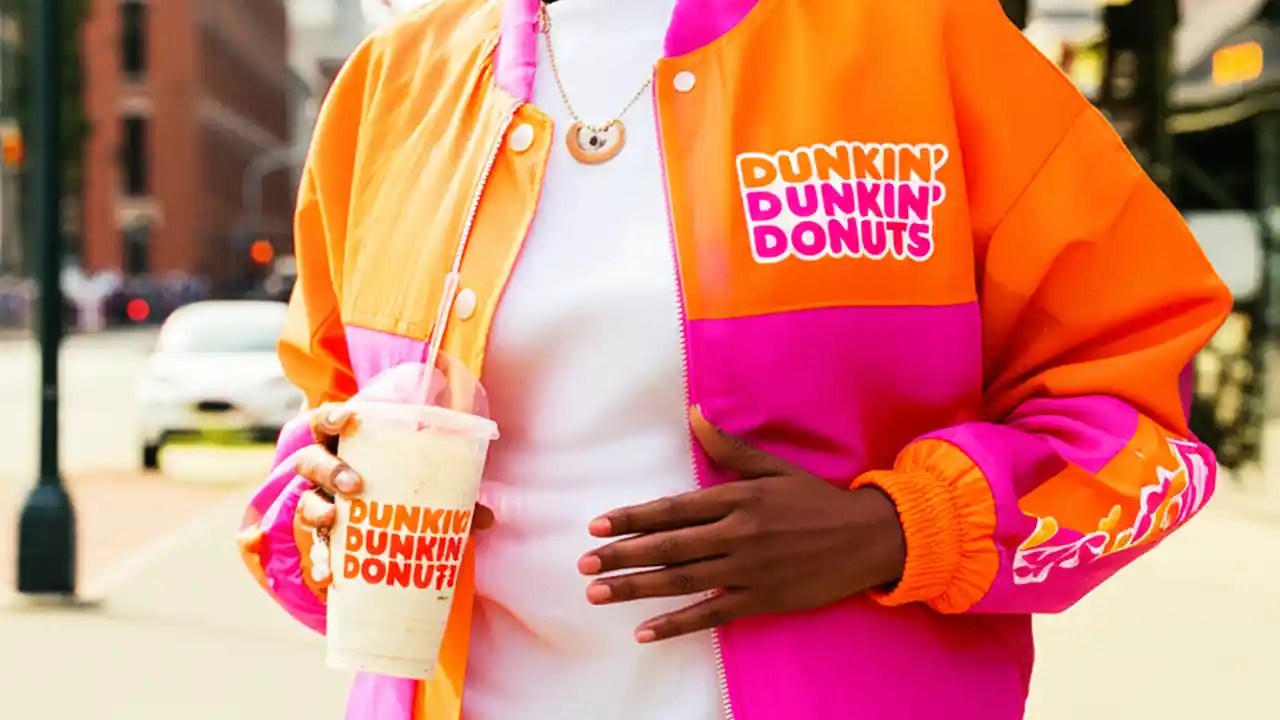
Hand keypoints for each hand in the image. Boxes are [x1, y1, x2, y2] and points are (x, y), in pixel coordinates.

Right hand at [294, 403, 495, 588]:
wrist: (376, 542)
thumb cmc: (401, 497)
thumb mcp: (424, 492)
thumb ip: (453, 498)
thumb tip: (489, 518)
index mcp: (349, 448)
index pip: (328, 423)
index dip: (332, 417)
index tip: (348, 418)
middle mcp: (326, 474)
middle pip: (310, 461)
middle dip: (329, 469)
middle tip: (354, 484)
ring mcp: (319, 506)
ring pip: (305, 502)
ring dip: (316, 511)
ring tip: (333, 522)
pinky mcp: (321, 540)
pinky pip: (313, 548)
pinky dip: (319, 562)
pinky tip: (329, 576)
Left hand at [579, 407, 904, 642]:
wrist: (869, 538)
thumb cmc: (817, 501)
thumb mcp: (774, 468)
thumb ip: (729, 447)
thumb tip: (694, 414)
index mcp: (738, 499)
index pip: (673, 509)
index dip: (632, 517)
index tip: (597, 525)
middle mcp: (738, 534)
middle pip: (669, 546)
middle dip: (623, 555)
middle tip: (584, 563)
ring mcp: (749, 570)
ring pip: (682, 580)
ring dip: (637, 588)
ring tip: (598, 592)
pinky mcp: (761, 599)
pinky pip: (712, 613)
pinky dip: (677, 624)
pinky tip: (645, 631)